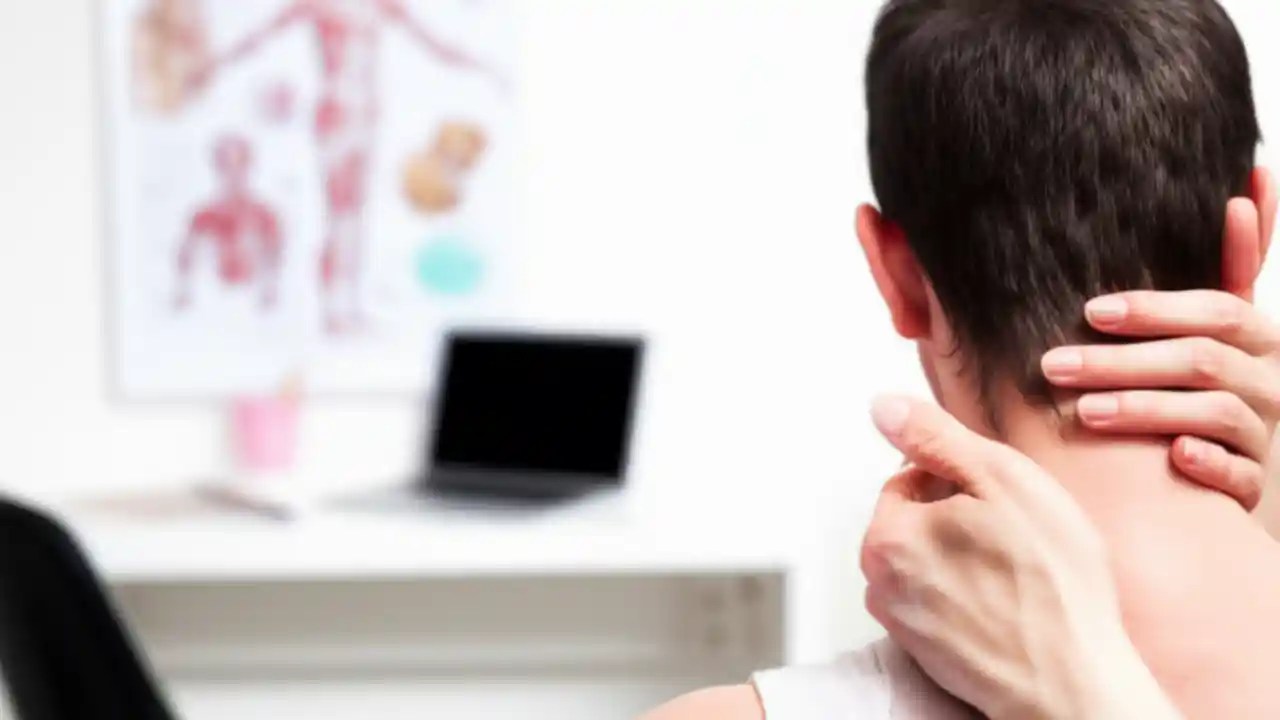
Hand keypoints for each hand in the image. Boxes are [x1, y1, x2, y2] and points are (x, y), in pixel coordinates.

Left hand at [862, 397, 1183, 719]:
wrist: (1072, 682)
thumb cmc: (1051, 585)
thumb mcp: (1000, 480)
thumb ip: (934, 438)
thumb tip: (883, 407)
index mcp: (887, 536)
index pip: (909, 479)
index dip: (960, 480)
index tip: (1000, 500)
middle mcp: (881, 583)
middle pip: (916, 522)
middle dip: (959, 519)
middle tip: (1014, 536)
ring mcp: (902, 623)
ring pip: (930, 563)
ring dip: (966, 558)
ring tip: (1016, 574)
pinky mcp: (927, 654)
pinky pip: (942, 603)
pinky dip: (970, 598)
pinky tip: (1010, 604)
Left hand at [1042, 289, 1279, 510]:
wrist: (1187, 475)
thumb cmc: (1171, 383)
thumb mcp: (1188, 324)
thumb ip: (1207, 266)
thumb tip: (1247, 178)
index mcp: (1247, 333)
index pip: (1216, 305)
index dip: (1162, 303)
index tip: (1098, 306)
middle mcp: (1264, 377)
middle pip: (1202, 358)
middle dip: (1123, 360)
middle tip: (1055, 365)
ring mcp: (1261, 430)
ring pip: (1216, 411)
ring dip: (1147, 409)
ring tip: (1086, 413)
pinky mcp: (1250, 480)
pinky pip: (1240, 473)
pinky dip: (1209, 462)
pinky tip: (1175, 455)